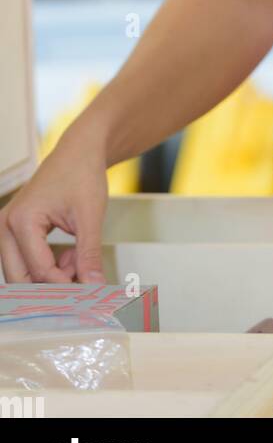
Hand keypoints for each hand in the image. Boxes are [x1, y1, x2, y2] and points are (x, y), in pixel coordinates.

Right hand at [0, 138, 108, 282]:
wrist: (79, 152)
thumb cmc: (82, 174)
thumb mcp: (90, 217)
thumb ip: (89, 255)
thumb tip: (94, 286)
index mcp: (21, 221)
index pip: (39, 270)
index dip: (65, 285)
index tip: (88, 291)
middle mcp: (5, 226)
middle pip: (20, 278)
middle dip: (52, 283)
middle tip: (82, 278)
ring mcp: (6, 228)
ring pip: (21, 273)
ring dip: (50, 275)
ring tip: (78, 257)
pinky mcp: (13, 231)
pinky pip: (25, 261)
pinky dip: (47, 265)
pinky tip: (70, 253)